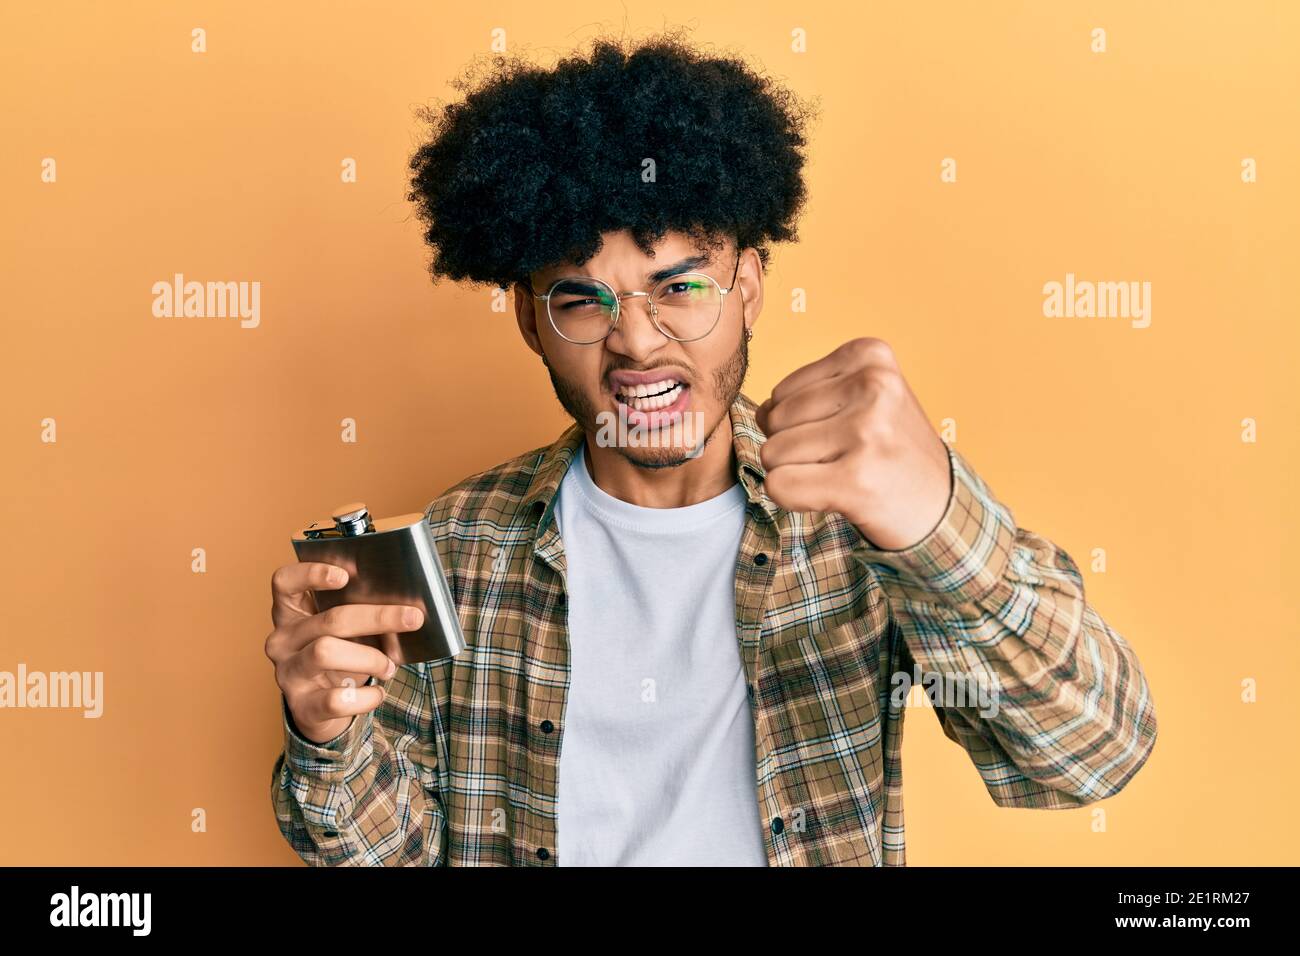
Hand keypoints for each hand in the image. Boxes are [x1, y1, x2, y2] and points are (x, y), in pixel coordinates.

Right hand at [265, 562, 424, 743]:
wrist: (323, 710)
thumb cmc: (341, 657)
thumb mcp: (347, 632)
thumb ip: (364, 614)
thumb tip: (408, 610)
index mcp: (291, 612)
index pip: (285, 582)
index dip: (311, 573)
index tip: (346, 575)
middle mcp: (282, 640)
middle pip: (329, 619)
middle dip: (378, 617)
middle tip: (413, 618)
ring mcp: (287, 673)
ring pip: (326, 653)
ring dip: (370, 658)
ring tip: (389, 666)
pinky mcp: (301, 706)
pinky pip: (335, 699)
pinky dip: (366, 696)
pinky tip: (378, 693)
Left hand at [754, 337, 951, 549]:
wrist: (942, 505)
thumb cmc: (889, 450)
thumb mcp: (863, 398)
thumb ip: (804, 395)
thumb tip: (760, 413)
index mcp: (870, 355)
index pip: (781, 393)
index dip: (801, 424)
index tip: (847, 436)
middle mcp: (872, 386)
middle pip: (773, 421)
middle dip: (795, 448)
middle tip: (843, 460)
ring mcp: (866, 432)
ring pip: (772, 453)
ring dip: (797, 474)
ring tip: (843, 475)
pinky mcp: (856, 479)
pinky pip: (779, 485)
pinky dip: (794, 499)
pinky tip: (834, 496)